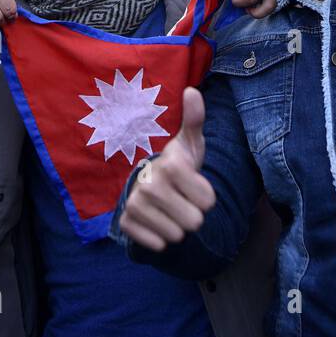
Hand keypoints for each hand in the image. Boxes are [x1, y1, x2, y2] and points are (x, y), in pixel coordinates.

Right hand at [119, 88, 216, 251]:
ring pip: (177, 236)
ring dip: (177, 227)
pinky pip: (157, 245)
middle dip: (193, 214)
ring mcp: (135, 204)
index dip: (206, 197)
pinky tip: (156, 222)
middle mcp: (150, 184)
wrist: (147, 184)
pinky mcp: (126, 223)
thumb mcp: (190, 143)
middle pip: (195, 222)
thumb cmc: (177, 164)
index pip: (208, 202)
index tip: (193, 185)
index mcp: (170, 165)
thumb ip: (195, 120)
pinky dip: (160, 238)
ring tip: (169, 209)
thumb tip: (192, 91)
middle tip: (181, 199)